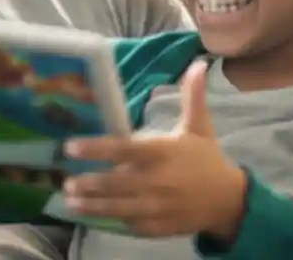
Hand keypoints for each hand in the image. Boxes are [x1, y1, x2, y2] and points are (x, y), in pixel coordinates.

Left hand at [62, 61, 247, 240]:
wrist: (227, 201)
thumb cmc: (207, 160)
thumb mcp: (199, 127)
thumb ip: (192, 97)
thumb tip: (197, 64)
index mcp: (163, 152)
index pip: (123, 149)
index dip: (95, 148)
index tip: (70, 147)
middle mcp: (156, 180)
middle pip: (113, 182)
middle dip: (86, 182)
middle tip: (66, 180)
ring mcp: (155, 207)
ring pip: (115, 208)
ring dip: (89, 205)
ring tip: (70, 200)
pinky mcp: (156, 227)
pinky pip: (127, 225)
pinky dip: (108, 221)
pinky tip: (91, 216)